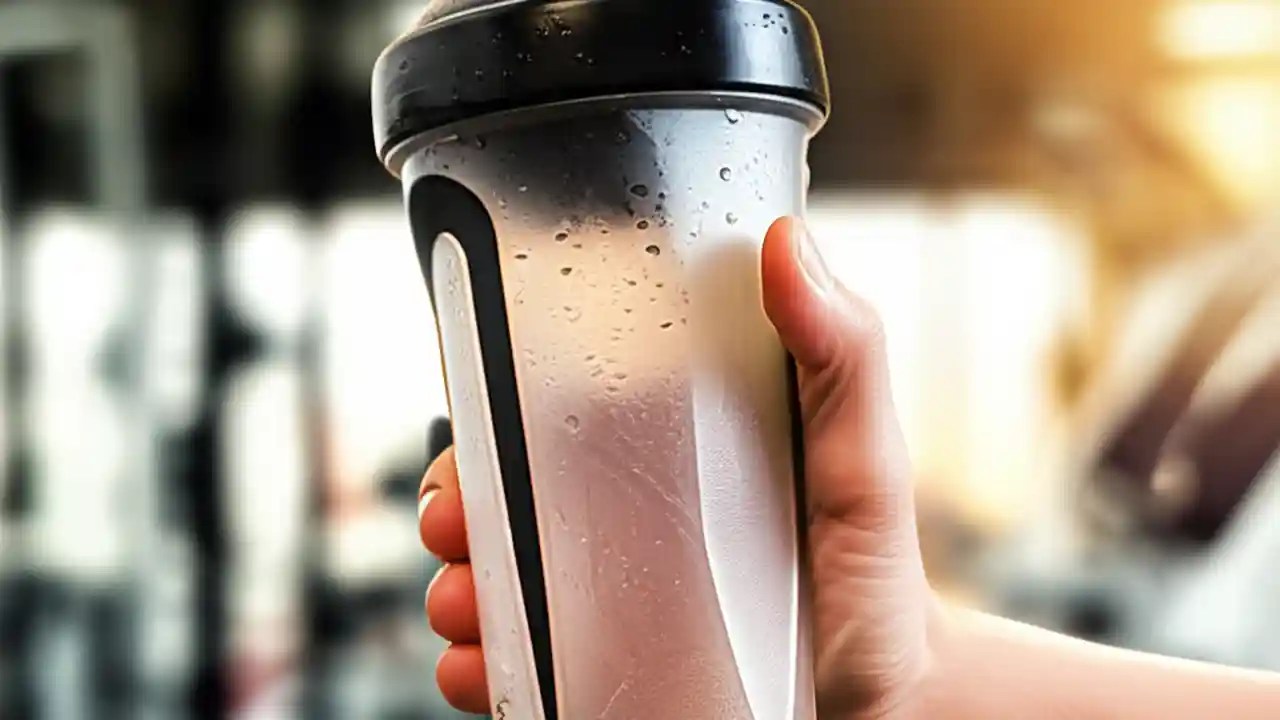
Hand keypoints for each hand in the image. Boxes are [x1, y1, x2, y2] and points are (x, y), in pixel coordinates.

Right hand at [418, 217, 936, 717]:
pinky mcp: (606, 668)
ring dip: (456, 586)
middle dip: (458, 507)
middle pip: (505, 499)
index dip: (493, 421)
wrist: (890, 702)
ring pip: (496, 578)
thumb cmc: (878, 579)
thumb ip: (840, 354)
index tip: (472, 442)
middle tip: (456, 530)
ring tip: (465, 609)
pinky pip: (516, 662)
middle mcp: (629, 522)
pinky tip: (476, 664)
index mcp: (669, 456)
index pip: (554, 417)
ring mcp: (612, 599)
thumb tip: (786, 241)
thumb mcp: (862, 461)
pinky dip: (474, 661)